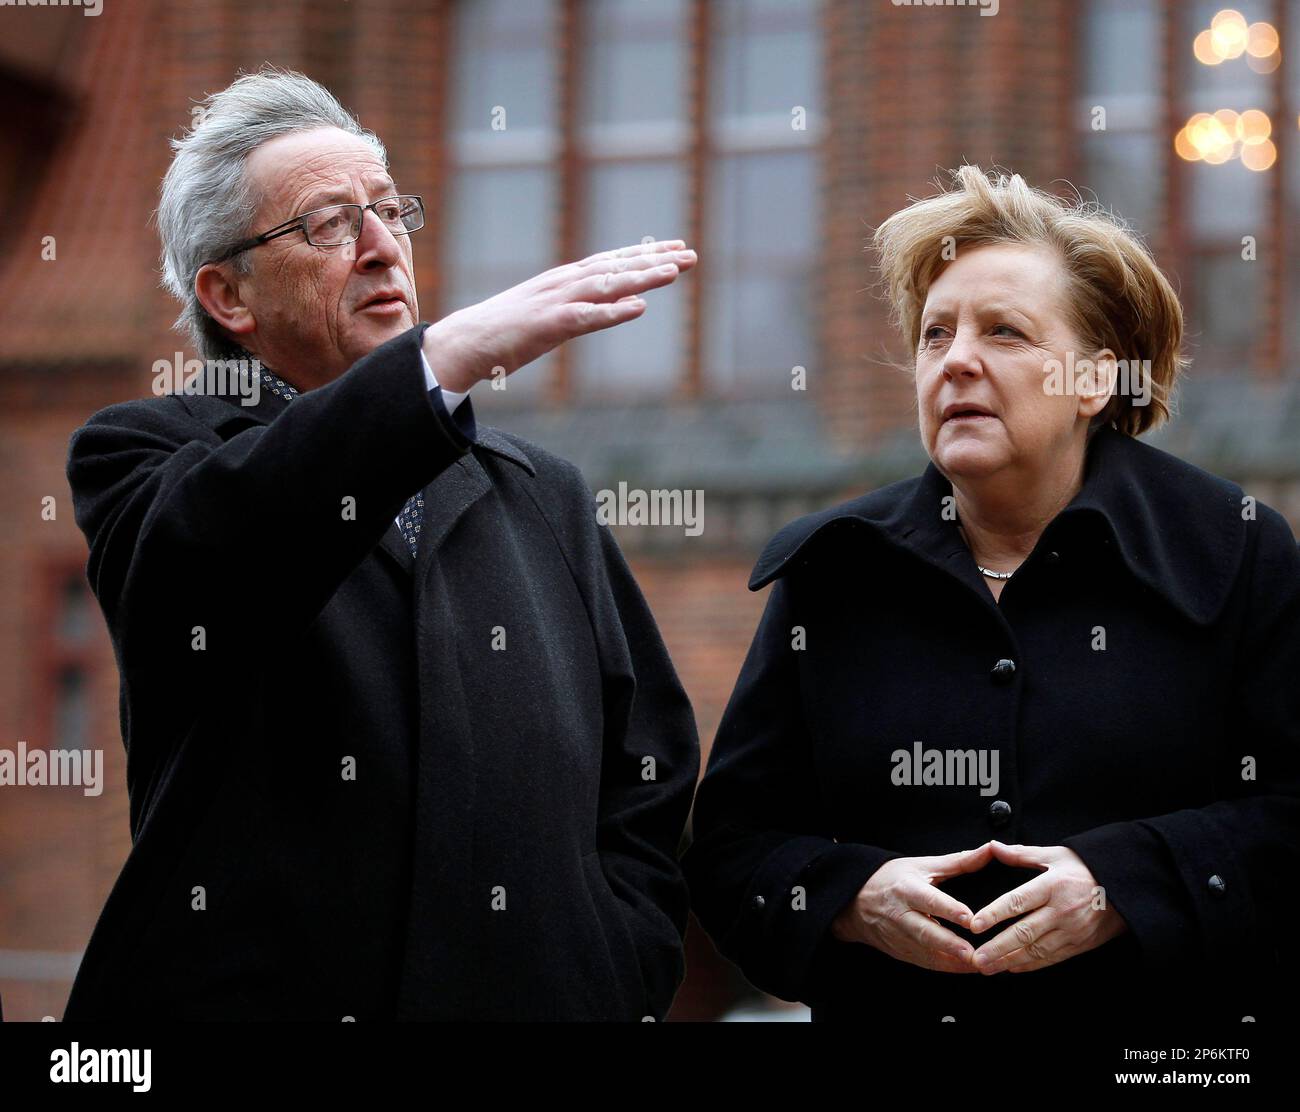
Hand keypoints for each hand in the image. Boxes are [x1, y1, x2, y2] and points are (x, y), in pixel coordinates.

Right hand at [422, 238, 696, 392]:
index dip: (644, 254)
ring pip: (607, 285)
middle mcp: (563, 284)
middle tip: (690, 255)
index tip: (675, 249)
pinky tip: (638, 309)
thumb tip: (607, 307)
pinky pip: (587, 318)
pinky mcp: (548, 326)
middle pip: (616, 268)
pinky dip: (613, 312)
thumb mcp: (546, 314)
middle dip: (654, 260)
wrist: (465, 342)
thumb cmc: (504, 332)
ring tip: (674, 271)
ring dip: (641, 278)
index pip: (611, 262)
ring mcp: (556, 302)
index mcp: (563, 281)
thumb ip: (576, 308)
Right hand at [830, 844, 993, 972]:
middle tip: (973, 954)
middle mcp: (900, 915)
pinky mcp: (900, 952)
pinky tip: (966, 969)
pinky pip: (924, 963)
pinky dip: (946, 968)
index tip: (970, 918)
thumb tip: (989, 849)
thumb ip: (958, 861)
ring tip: (977, 965)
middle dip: (949, 944)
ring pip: (925, 953)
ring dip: (951, 962)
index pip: (929, 900)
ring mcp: (898, 937)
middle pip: (925, 932)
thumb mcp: (921, 865)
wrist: (855, 901)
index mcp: (906, 889)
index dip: (949, 910)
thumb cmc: (892, 878)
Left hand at [968, 841, 1128, 973]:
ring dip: (1010, 960)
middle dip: (998, 947)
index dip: (994, 914)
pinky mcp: (1081, 945)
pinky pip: (1052, 958)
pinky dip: (1031, 965)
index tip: (974, 925)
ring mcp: (1072, 931)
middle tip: (976, 958)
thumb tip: (992, 846)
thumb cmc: (1085, 868)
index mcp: (1052, 885)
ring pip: (1036, 950)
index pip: (1018, 902)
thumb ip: (1021, 854)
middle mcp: (1062, 911)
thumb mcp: (1056, 854)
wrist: (1126, 889)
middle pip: (1024, 932)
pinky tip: (1012, 967)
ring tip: (988, 967)